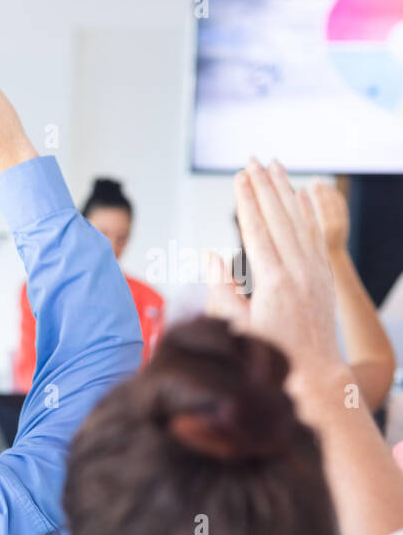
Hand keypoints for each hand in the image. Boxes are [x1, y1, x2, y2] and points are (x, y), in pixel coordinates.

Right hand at [210, 160, 345, 391]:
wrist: (314, 374)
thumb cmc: (268, 357)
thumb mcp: (236, 328)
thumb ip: (222, 291)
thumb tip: (211, 256)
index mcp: (274, 282)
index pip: (257, 231)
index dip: (247, 201)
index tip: (239, 177)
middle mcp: (298, 271)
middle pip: (279, 217)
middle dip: (265, 186)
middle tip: (253, 160)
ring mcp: (314, 271)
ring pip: (299, 220)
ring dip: (285, 191)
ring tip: (275, 165)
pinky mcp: (323, 275)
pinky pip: (316, 234)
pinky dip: (309, 210)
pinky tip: (302, 194)